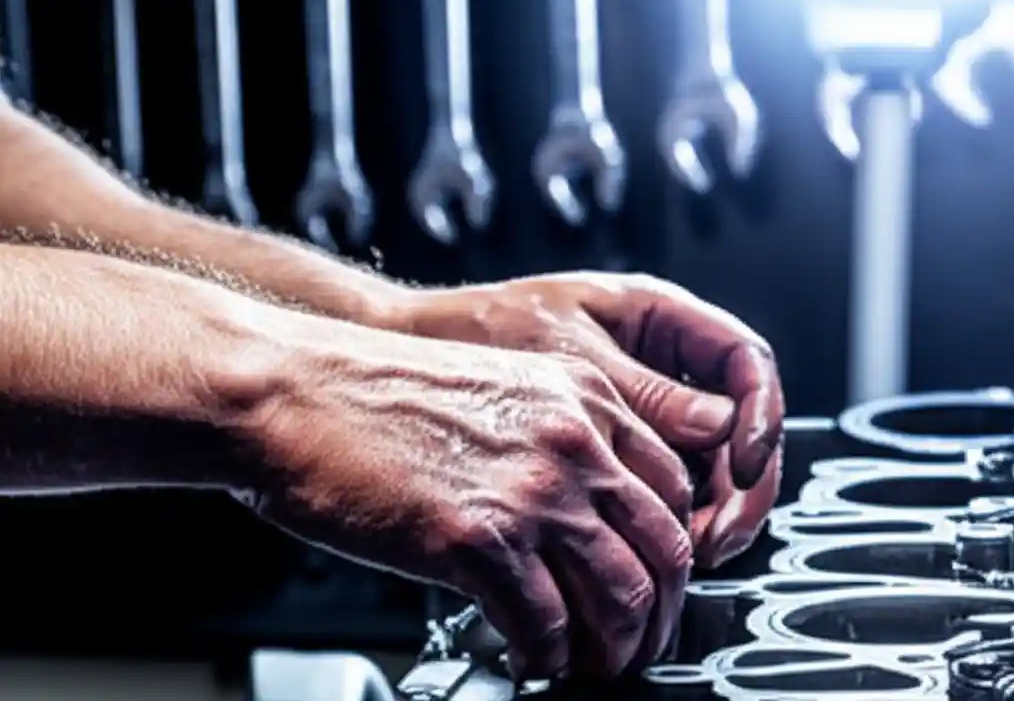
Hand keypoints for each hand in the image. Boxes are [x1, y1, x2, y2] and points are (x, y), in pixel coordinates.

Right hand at [220, 328, 692, 678]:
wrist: (297, 392)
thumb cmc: (381, 390)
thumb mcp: (503, 386)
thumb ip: (561, 437)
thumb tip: (591, 513)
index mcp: (586, 397)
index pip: (675, 488)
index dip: (674, 550)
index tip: (662, 581)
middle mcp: (574, 443)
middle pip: (666, 549)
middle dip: (664, 614)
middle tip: (646, 646)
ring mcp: (531, 492)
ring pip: (622, 595)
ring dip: (619, 649)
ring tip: (597, 668)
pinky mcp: (476, 541)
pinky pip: (545, 623)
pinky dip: (549, 656)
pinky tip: (534, 660)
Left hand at [390, 272, 783, 566]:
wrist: (418, 356)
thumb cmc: (479, 330)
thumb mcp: (566, 355)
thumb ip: (644, 392)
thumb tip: (720, 427)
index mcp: (660, 318)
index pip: (746, 360)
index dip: (761, 414)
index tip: (747, 462)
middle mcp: (664, 365)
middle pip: (740, 426)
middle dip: (741, 486)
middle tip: (719, 536)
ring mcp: (645, 411)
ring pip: (710, 467)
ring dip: (710, 515)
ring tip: (685, 556)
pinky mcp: (619, 453)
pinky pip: (667, 490)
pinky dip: (670, 525)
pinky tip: (654, 553)